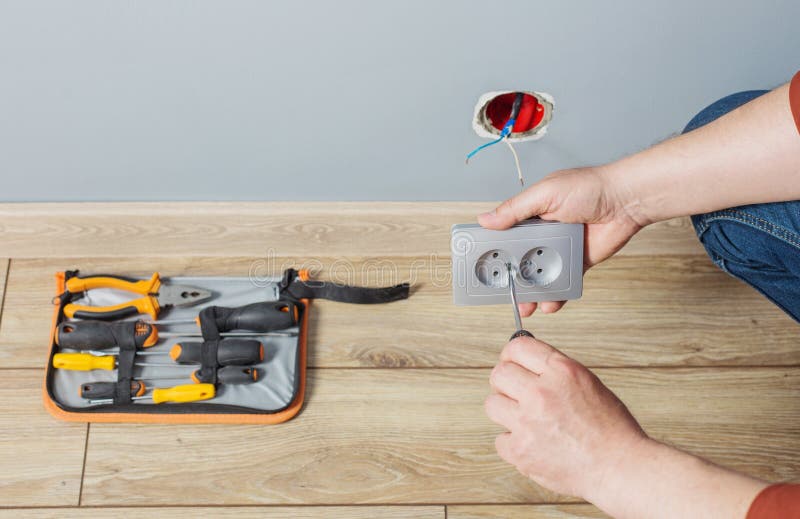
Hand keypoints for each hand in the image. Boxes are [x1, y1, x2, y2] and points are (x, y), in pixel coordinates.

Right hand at [478, 167, 642, 315]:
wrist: (626, 200)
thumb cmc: (589, 187)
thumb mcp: (544, 193)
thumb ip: (515, 209)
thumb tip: (486, 220)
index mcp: (530, 214)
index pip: (505, 234)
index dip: (493, 250)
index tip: (482, 267)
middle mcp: (542, 233)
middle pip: (520, 259)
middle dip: (511, 278)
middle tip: (503, 294)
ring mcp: (560, 249)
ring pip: (540, 274)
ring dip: (532, 290)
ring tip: (526, 305)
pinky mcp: (577, 262)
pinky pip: (564, 281)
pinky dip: (557, 294)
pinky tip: (550, 303)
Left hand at [485, 336, 647, 498]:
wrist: (619, 467)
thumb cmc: (611, 429)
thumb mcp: (588, 383)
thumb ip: (555, 372)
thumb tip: (527, 365)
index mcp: (561, 371)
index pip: (518, 347)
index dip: (510, 354)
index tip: (511, 362)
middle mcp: (541, 392)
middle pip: (499, 374)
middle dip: (505, 382)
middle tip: (514, 393)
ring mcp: (528, 421)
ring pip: (492, 404)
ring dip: (505, 411)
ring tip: (524, 420)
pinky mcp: (520, 450)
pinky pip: (500, 440)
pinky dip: (513, 444)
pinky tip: (532, 444)